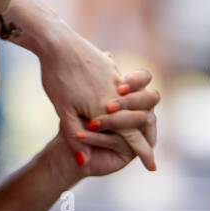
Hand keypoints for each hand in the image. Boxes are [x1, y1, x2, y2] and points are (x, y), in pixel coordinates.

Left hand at [40, 34, 159, 170]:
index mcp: (106, 107)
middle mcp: (117, 92)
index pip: (133, 136)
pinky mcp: (110, 66)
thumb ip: (75, 138)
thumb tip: (84, 163)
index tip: (153, 168)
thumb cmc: (56, 79)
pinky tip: (112, 92)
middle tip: (137, 138)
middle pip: (145, 110)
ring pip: (138, 95)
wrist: (56, 43)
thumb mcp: (62, 112)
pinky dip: (125, 91)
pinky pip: (125, 82)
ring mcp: (116, 77)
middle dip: (144, 125)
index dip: (144, 152)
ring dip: (136, 105)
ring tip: (119, 113)